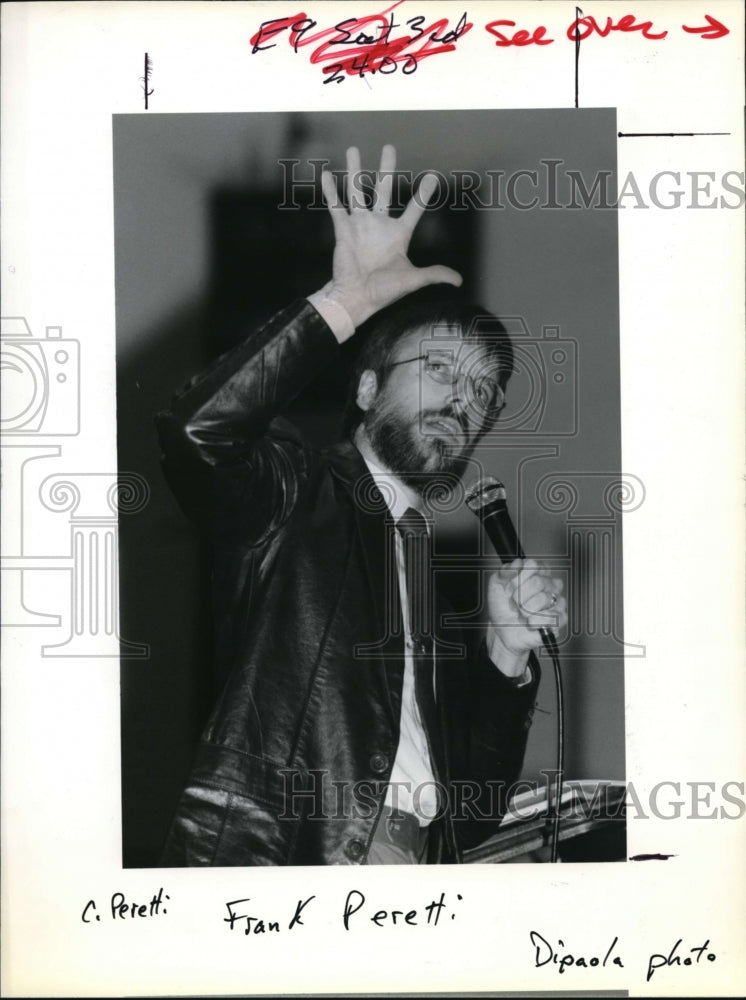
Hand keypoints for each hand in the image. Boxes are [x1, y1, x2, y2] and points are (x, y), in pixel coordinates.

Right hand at [318, 145, 461, 327]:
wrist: (356, 298)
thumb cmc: (383, 291)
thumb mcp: (413, 281)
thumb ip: (434, 275)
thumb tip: (459, 280)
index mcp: (398, 235)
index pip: (414, 210)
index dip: (423, 194)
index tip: (432, 177)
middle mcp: (379, 226)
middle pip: (384, 189)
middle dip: (387, 168)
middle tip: (389, 147)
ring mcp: (360, 226)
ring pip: (358, 191)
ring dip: (356, 171)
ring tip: (353, 149)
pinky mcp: (343, 230)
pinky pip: (336, 206)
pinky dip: (331, 191)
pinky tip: (327, 174)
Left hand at [486, 559, 567, 677]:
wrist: (501, 630)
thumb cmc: (503, 606)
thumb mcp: (496, 585)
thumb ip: (504, 571)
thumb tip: (517, 563)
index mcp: (538, 572)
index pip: (533, 564)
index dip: (518, 577)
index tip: (509, 587)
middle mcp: (551, 584)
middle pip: (538, 582)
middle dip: (519, 595)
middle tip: (514, 603)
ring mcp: (557, 601)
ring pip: (543, 599)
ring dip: (525, 610)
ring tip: (521, 614)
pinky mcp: (561, 619)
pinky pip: (551, 617)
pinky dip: (535, 621)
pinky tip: (530, 623)